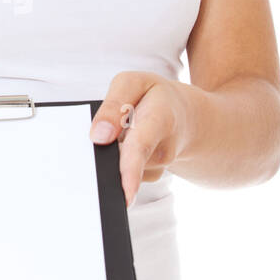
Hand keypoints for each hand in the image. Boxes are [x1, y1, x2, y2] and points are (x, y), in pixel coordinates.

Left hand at [89, 72, 189, 206]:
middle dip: (103, 160)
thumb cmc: (154, 97)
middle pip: (124, 164)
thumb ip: (113, 105)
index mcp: (160, 118)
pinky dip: (115, 158)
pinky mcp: (150, 177)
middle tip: (95, 140)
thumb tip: (98, 137)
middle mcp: (163, 150)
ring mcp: (157, 168)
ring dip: (110, 152)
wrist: (184, 116)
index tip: (125, 195)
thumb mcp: (133, 84)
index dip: (131, 171)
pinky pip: (121, 172)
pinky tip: (125, 144)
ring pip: (118, 167)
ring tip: (122, 130)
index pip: (141, 147)